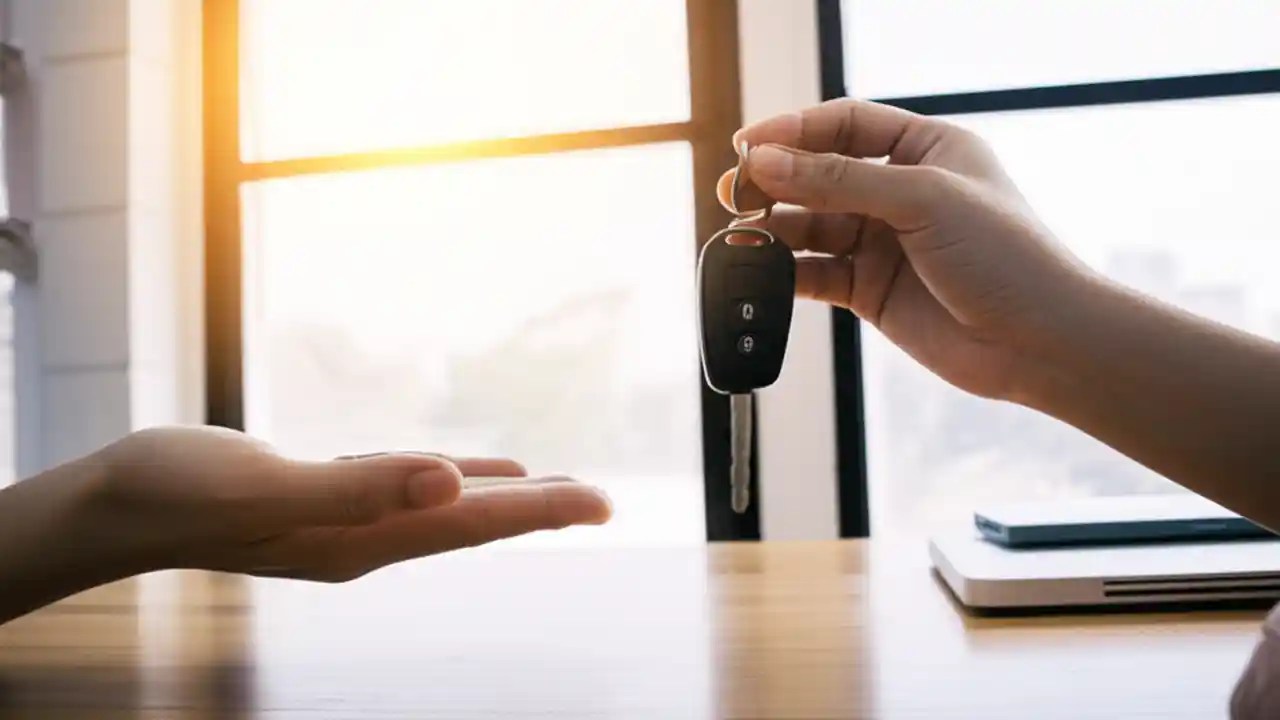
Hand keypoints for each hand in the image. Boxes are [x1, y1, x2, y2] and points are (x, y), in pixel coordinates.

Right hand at [85, 426, 611, 581]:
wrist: (118, 505)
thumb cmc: (180, 494)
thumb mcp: (267, 486)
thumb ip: (359, 487)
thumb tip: (449, 481)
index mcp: (361, 535)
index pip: (472, 523)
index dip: (541, 511)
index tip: (602, 502)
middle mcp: (364, 535)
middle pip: (472, 520)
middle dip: (541, 510)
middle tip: (603, 498)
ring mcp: (346, 520)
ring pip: (445, 506)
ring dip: (502, 500)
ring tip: (554, 491)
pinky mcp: (325, 498)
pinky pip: (407, 489)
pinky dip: (448, 480)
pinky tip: (467, 472)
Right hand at [720, 100, 1092, 399]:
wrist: (1039, 342)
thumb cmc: (1006, 256)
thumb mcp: (923, 200)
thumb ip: (840, 180)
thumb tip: (765, 161)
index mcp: (926, 148)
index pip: (845, 125)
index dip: (794, 131)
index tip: (748, 145)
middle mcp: (901, 191)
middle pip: (819, 174)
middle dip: (775, 181)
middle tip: (734, 192)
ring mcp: (884, 242)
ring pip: (811, 225)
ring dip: (775, 228)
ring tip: (742, 234)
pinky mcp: (870, 290)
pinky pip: (815, 272)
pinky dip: (785, 272)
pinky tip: (762, 272)